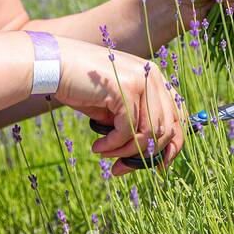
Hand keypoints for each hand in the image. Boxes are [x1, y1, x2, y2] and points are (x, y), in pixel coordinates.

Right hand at [53, 39, 185, 175]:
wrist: (55, 66)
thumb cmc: (83, 88)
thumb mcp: (116, 107)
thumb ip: (136, 123)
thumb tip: (149, 158)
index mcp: (155, 79)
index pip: (178, 117)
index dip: (172, 146)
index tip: (155, 166)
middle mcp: (153, 77)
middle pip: (166, 130)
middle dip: (145, 156)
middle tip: (121, 168)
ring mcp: (141, 81)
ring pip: (148, 133)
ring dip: (126, 152)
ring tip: (105, 154)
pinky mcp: (125, 89)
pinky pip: (128, 130)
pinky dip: (113, 145)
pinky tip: (97, 147)